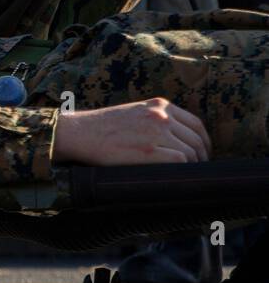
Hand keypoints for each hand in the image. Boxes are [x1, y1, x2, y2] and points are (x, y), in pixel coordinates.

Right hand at [52, 98, 211, 165]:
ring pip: (191, 152)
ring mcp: (156, 132)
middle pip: (196, 139)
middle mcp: (161, 115)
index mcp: (159, 105)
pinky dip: (183, 170)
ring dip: (193, 166)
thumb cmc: (101, 127)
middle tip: (198, 170)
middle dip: (202, 157)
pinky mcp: (148, 151)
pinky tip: (177, 176)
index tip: (201, 154)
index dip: (203, 142)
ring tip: (187, 176)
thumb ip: (155, 120)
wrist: (78, 132)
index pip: (195, 123)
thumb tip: (176, 141)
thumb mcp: (133, 113)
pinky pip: (180, 160)